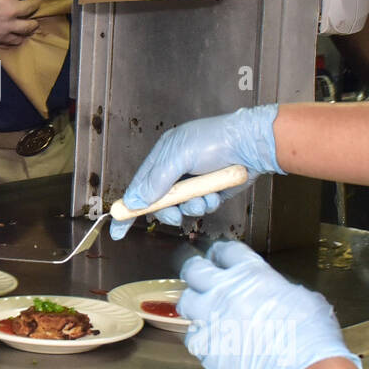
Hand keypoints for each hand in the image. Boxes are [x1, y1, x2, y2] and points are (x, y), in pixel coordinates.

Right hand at [0, 0, 40, 46]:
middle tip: (35, 2)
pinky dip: (20, 37)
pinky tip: (20, 34)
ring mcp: (8, 27)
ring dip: (33, 22)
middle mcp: (12, 11)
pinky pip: (17, 40)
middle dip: (35, 2)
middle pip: (32, 6)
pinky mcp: (2, 38)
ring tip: (33, 21)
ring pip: (29, 26)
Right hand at [109, 105, 282, 237]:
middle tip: (175, 214)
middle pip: (159, 202)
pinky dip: (208, 203)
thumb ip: (157, 180)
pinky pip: (202, 207)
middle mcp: (176, 170)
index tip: (117, 228)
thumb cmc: (216, 140)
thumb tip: (136, 202)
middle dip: (167, 210)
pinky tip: (216, 193)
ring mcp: (194, 181)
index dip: (128, 208)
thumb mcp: (180, 156)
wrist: (251, 143)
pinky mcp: (211, 191)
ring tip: (204, 197)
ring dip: (192, 206)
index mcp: (163, 156)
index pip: (138, 186)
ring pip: (182, 207)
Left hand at [179, 241, 360, 368]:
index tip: (219, 256)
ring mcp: (212, 319)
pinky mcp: (207, 348)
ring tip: (201, 308)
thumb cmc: (311, 338)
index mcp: (251, 275)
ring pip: (186, 301)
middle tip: (200, 276)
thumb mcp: (305, 298)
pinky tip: (209, 339)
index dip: (221, 252)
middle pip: (194, 270)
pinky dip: (199, 336)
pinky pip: (192, 336)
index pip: (226, 251)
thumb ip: (282, 289)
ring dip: (193, 303)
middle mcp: (225, 292)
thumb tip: (279, 293)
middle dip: (196, 270)